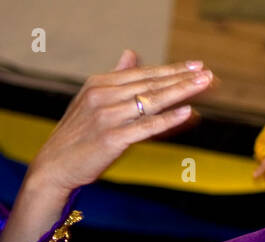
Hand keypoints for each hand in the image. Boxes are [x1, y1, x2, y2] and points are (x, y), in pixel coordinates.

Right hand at [0, 51, 213, 241]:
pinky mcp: (112, 139)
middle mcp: (103, 95)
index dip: (173, 70)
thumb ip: (116, 78)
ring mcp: (107, 116)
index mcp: (99, 83)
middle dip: (183, 79)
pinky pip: (146, 127)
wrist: (55, 166)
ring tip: (205, 86)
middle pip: (151, 84)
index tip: (197, 67)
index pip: (143, 73)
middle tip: (209, 75)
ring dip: (181, 92)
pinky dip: (168, 119)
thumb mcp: (93, 100)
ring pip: (152, 101)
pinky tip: (189, 112)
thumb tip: (131, 54)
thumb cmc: (79, 136)